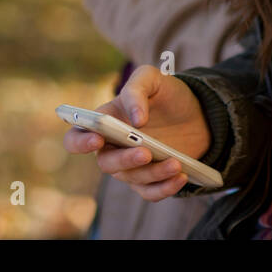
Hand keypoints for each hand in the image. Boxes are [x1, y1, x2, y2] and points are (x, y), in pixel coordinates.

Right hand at [62, 65, 211, 201]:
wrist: (195, 114)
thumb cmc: (165, 93)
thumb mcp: (152, 79)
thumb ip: (137, 90)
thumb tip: (136, 120)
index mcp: (103, 122)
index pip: (76, 137)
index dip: (81, 142)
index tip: (98, 139)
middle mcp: (111, 147)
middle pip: (105, 163)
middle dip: (124, 160)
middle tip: (146, 152)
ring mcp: (130, 166)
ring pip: (132, 178)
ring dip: (153, 173)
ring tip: (176, 163)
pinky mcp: (150, 179)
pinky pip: (150, 192)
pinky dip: (165, 188)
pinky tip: (181, 176)